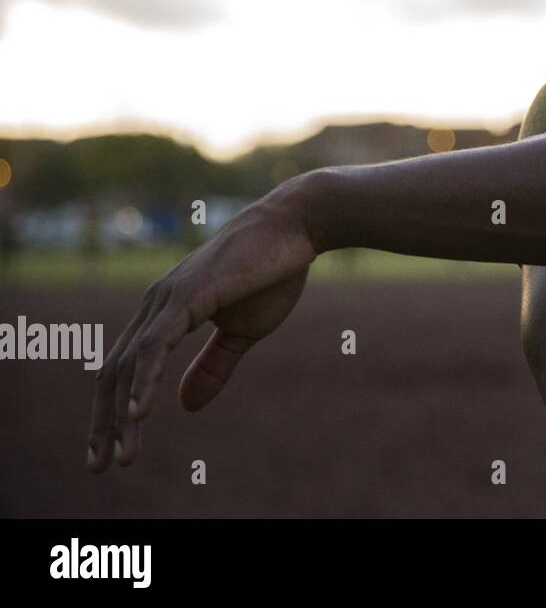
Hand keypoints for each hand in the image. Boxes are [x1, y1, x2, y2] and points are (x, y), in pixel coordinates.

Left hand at [86, 178, 318, 472]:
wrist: (296, 228)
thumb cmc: (273, 271)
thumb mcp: (242, 330)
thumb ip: (213, 365)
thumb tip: (184, 405)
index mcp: (166, 312)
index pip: (126, 369)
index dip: (113, 412)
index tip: (113, 452)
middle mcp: (155, 305)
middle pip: (112, 373)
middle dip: (103, 423)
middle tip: (99, 467)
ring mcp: (166, 299)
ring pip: (126, 366)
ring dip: (119, 415)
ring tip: (121, 453)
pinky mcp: (186, 297)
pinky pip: (153, 348)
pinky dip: (142, 383)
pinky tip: (138, 415)